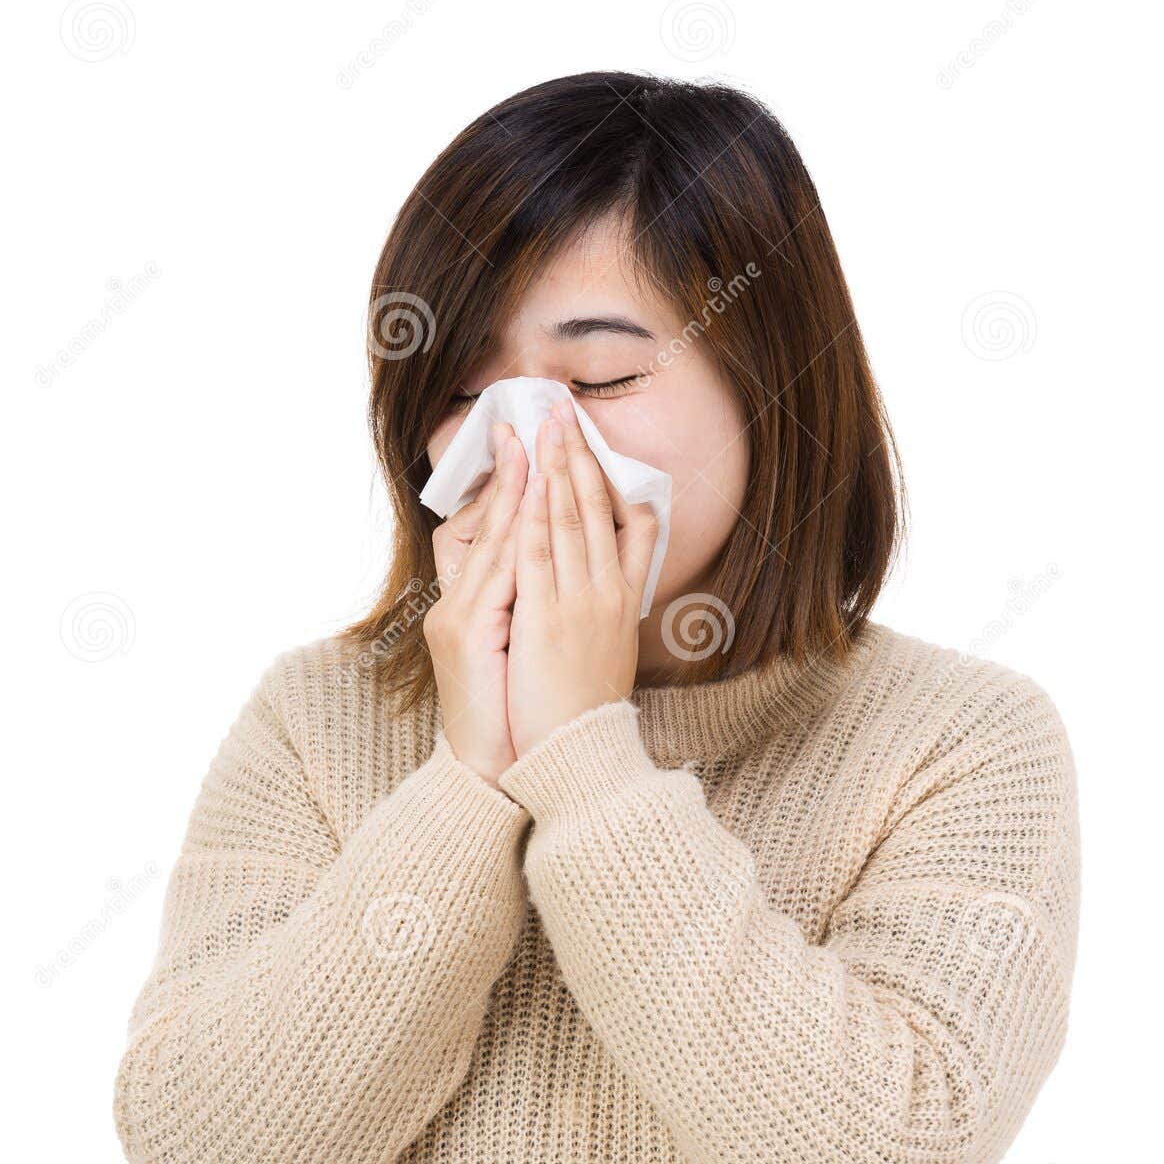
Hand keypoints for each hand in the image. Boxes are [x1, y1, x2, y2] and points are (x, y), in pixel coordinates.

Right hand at [424, 422, 527, 786]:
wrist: (497, 770)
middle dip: (513, 470)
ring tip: (533, 441)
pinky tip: (531, 500)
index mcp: (472, 609)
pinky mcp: (464, 634)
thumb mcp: (519, 655)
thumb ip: (529, 612)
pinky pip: (493, 570)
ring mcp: (458, 617)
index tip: (528, 442)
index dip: (512, 486)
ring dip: (514, 485)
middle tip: (529, 419)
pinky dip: (512, 533)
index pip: (495, 534)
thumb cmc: (514, 716)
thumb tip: (561, 574)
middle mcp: (458, 606)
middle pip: (489, 524)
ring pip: (490, 538)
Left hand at [507, 399, 658, 759]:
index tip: (602, 446)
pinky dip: (535, 510)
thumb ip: (611, 616)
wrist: (577, 753)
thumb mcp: (611, 656)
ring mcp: (579, 601)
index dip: (617, 481)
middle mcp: (609, 592)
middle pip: (598, 508)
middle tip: (564, 410)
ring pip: (570, 517)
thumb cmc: (587, 715)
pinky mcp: (545, 615)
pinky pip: (540, 550)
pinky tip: (528, 478)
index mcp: (627, 602)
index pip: (635, 527)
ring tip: (546, 422)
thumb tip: (612, 594)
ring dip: (557, 466)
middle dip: (580, 455)